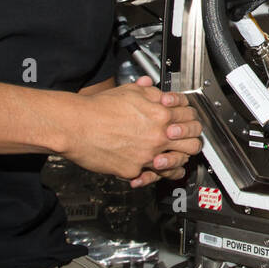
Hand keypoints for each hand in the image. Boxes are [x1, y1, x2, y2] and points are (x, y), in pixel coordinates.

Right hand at [63, 76, 201, 187]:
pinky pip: (153, 176)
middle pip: (193, 143)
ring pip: (178, 163)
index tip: (188, 120)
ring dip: (179, 159)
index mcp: (161, 114)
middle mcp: (158, 136)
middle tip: (188, 140)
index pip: (191, 118)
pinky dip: (155, 174)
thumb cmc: (98, 108)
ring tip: (175, 156)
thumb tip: (163, 93)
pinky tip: (155, 168)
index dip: (191, 118)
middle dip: (193, 140)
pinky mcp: (134, 170)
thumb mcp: (130, 91)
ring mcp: (148, 155)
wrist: (75, 125)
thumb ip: (151, 92)